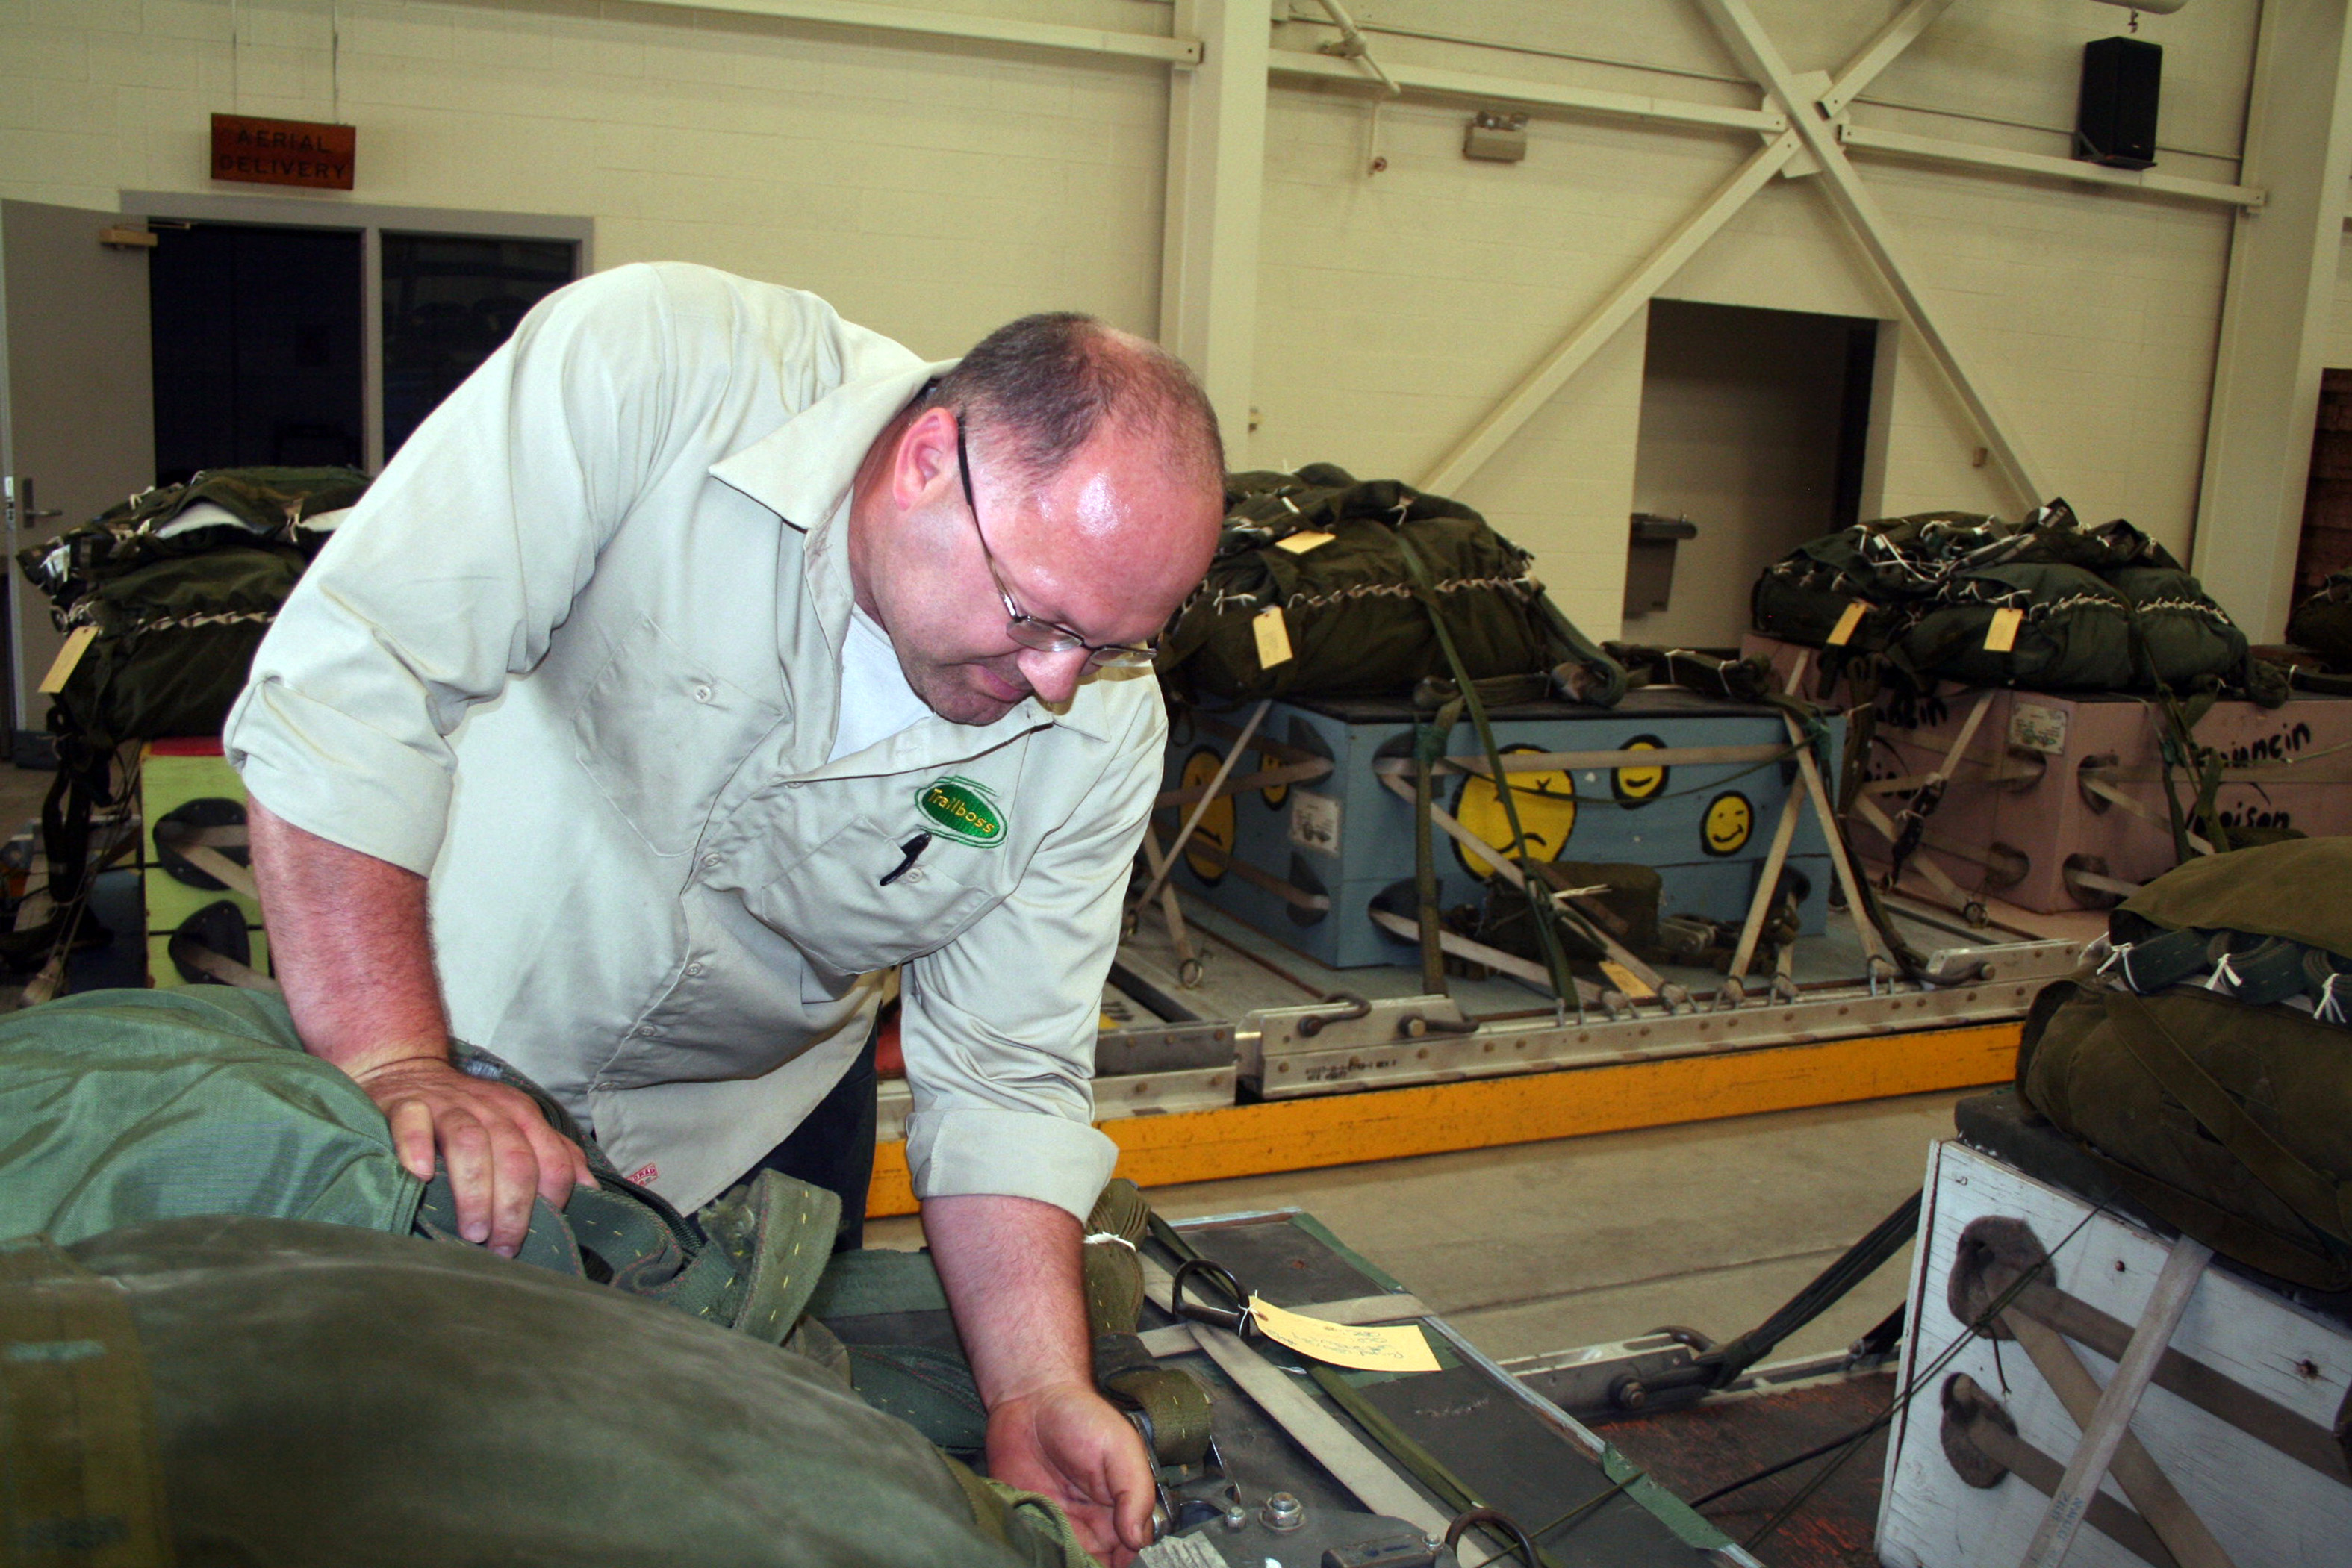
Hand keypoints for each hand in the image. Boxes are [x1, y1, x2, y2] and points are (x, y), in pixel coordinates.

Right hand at [350, 1054, 594, 1256]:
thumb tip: (590, 1189)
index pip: (553, 1158)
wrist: (411, 1072)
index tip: (543, 1235)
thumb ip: (554, 1153)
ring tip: (473, 1233)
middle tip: (504, 1247)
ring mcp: (447, 1105)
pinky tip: (420, 1176)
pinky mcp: (406, 1105)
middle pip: (514, 1156)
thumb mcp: (518, 1125)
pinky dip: (417, 1148)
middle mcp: (490, 1108)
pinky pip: (412, 1123)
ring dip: (475, 1191)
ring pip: (469, 1144)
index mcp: (523, 1115)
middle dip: (513, 1207)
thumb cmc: (469, 1112)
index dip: (552, 1199)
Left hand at [984, 1381, 1155, 1565]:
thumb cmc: (1082, 1415)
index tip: (1103, 1562)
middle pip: (1090, 1563)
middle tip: (1072, 1554)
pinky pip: (1029, 1546)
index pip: (1123, 1556)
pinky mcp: (1024, 1518)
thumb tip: (1138, 1539)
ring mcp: (1054, 1523)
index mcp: (1116, 1512)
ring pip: (1059, 1559)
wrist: (1030, 1397)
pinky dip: (1028, 1553)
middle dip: (1082, 1566)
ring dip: (1055, 1560)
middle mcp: (1086, 1524)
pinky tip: (1029, 1549)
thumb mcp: (1120, 1447)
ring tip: (1052, 1547)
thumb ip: (1135, 1492)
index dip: (1116, 1563)